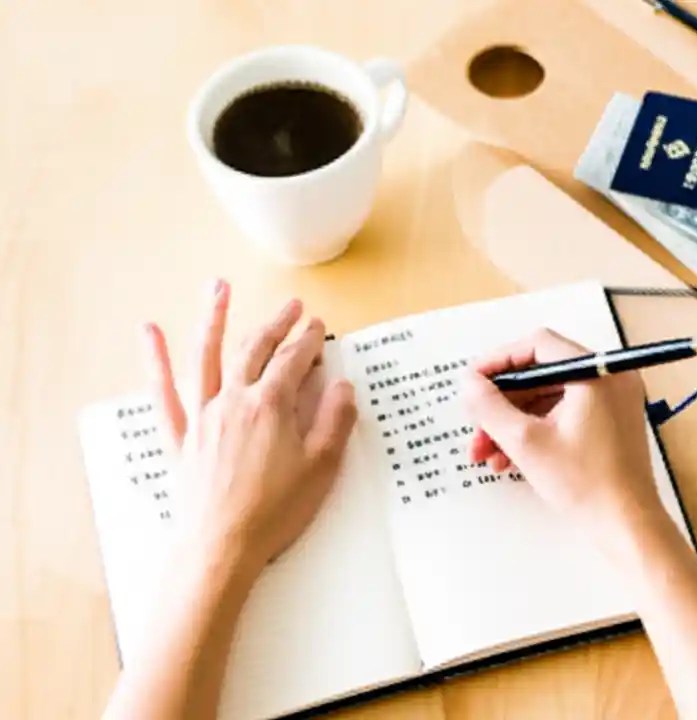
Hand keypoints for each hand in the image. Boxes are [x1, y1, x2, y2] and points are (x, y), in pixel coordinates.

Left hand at [141, 280, 357, 572]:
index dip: (308, 339)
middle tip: (291, 306)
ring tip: (218, 288)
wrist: (221, 546)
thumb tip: (341, 386)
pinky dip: (155, 361)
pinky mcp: (181, 438)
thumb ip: (334, 420)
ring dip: (214, 319)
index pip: (293, 360)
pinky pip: (164, 393)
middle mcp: (233, 402)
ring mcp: (203, 417)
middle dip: (275, 324)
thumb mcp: (322, 467)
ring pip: (206, 357)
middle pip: (254, 349)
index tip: (318, 326)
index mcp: (270, 407)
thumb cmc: (274, 512)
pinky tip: (149, 333)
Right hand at [462, 329, 664, 535]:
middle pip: (542, 374)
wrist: (625, 526)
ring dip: (513, 422)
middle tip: (475, 425)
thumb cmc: (587, 484)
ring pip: (549, 399)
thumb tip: (469, 382)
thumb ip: (490, 407)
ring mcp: (612, 402)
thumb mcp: (526, 442)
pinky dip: (536, 431)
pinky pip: (564, 415)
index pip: (539, 346)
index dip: (499, 361)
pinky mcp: (609, 424)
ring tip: (485, 452)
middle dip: (502, 403)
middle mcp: (609, 379)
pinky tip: (508, 458)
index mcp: (596, 373)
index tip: (473, 381)